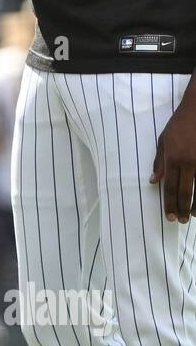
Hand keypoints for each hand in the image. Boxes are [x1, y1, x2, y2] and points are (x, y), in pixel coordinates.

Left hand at [150, 96, 195, 221]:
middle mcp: (188, 162)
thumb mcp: (163, 140)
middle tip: (181, 221)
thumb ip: (159, 162)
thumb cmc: (179, 124)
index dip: (169, 204)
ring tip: (193, 215)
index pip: (170, 187)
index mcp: (173, 158)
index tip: (169, 216)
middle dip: (182, 209)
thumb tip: (154, 181)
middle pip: (185, 192)